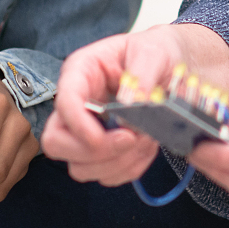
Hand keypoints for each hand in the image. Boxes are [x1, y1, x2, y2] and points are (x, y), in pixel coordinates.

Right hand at [42, 24, 228, 185]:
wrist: (172, 65)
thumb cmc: (156, 52)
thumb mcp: (154, 52)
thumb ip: (142, 75)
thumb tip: (130, 104)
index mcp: (80, 72)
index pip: (64, 103)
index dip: (82, 126)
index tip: (119, 134)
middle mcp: (75, 104)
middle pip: (56, 143)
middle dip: (96, 151)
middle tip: (133, 138)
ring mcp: (84, 131)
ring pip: (80, 167)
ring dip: (118, 162)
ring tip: (147, 139)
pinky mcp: (100, 150)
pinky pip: (106, 175)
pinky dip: (130, 168)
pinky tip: (147, 147)